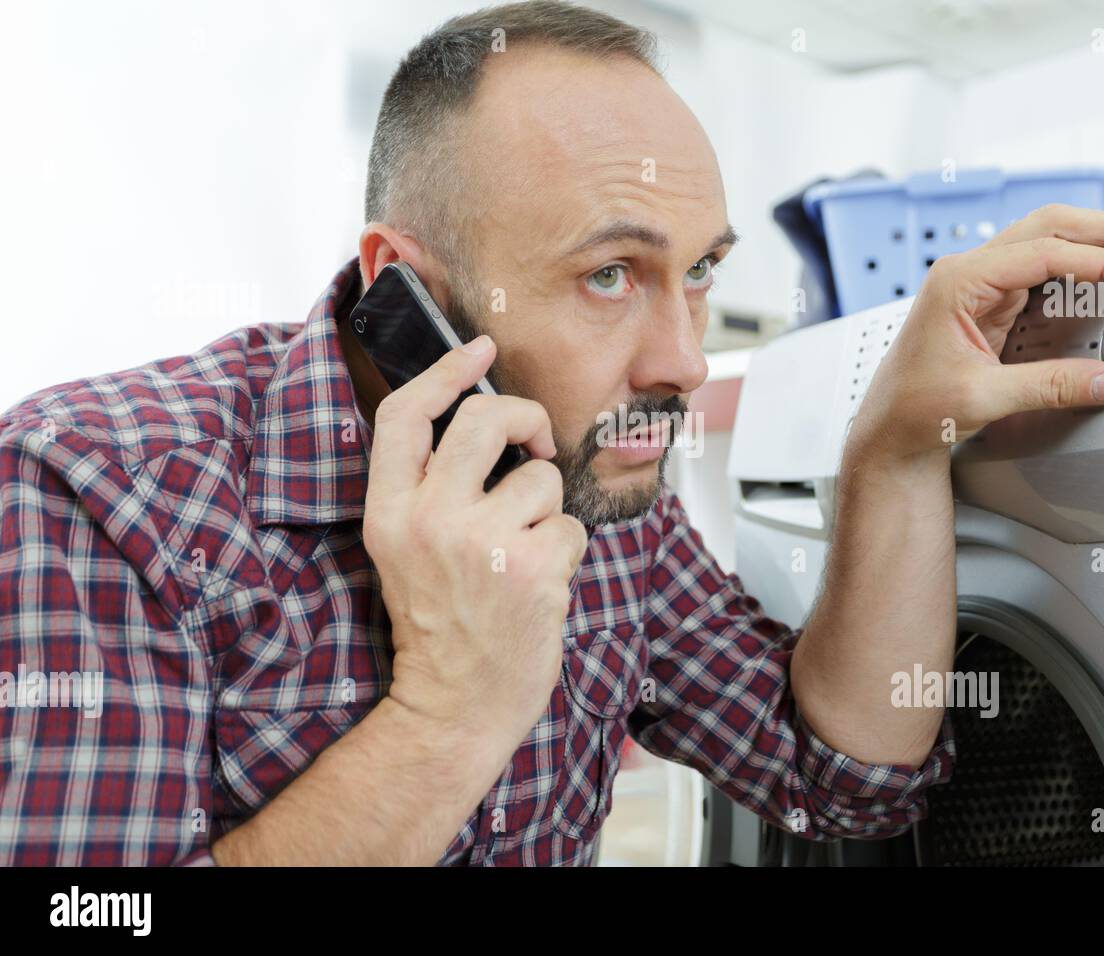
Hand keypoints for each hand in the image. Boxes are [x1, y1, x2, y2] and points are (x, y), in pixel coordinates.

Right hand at [361, 334, 588, 755]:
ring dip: (546, 510)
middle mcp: (430, 519)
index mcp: (389, 512)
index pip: (404, 415)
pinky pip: (570, 527)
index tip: (480, 347)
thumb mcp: (402, 548)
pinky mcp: (532, 568)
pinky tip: (539, 583)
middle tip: (533, 443)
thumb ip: (428, 487)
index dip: (445, 370)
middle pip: (485, 419)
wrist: (453, 704)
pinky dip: (565, 552)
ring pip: (541, 477)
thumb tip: (483, 420)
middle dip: (524, 417)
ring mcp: (483, 542)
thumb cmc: (437, 623)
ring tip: (523, 552)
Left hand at [850, 205, 1103, 462]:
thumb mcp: (984, 399)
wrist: (888, 429)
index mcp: (958, 281)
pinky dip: (1077, 265)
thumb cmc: (914, 410)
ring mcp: (976, 284)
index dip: (1099, 262)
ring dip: (1094, 238)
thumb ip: (1051, 387)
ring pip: (1044, 242)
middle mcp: (966, 273)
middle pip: (1046, 228)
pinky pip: (1039, 270)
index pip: (1043, 253)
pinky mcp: (986, 302)